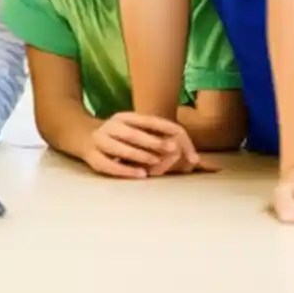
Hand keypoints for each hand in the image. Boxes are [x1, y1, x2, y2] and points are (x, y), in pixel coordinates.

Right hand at [82, 112, 216, 177]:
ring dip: (139, 154)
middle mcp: (112, 125)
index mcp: (126, 117)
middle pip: (134, 133)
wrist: (80, 136)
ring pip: (120, 147)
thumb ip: (168, 143)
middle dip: (154, 142)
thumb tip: (213, 166)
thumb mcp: (140, 132)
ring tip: (156, 162)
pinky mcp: (92, 156)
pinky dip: (125, 170)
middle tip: (173, 150)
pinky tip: (142, 175)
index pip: (151, 121)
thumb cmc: (120, 139)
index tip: (186, 147)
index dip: (170, 132)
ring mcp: (100, 140)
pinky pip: (109, 164)